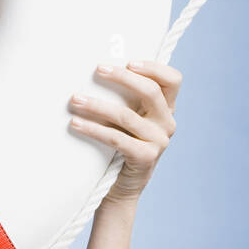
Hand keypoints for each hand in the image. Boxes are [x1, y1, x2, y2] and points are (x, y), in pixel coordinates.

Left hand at [67, 60, 180, 204]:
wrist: (121, 187)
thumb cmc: (119, 146)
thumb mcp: (127, 120)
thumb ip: (125, 99)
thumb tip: (97, 70)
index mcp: (166, 109)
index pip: (173, 80)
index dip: (154, 68)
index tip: (129, 61)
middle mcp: (167, 123)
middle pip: (151, 92)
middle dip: (122, 77)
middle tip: (97, 69)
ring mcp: (159, 142)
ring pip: (126, 115)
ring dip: (97, 105)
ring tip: (75, 99)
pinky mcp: (145, 157)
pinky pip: (116, 138)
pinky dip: (93, 129)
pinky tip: (75, 124)